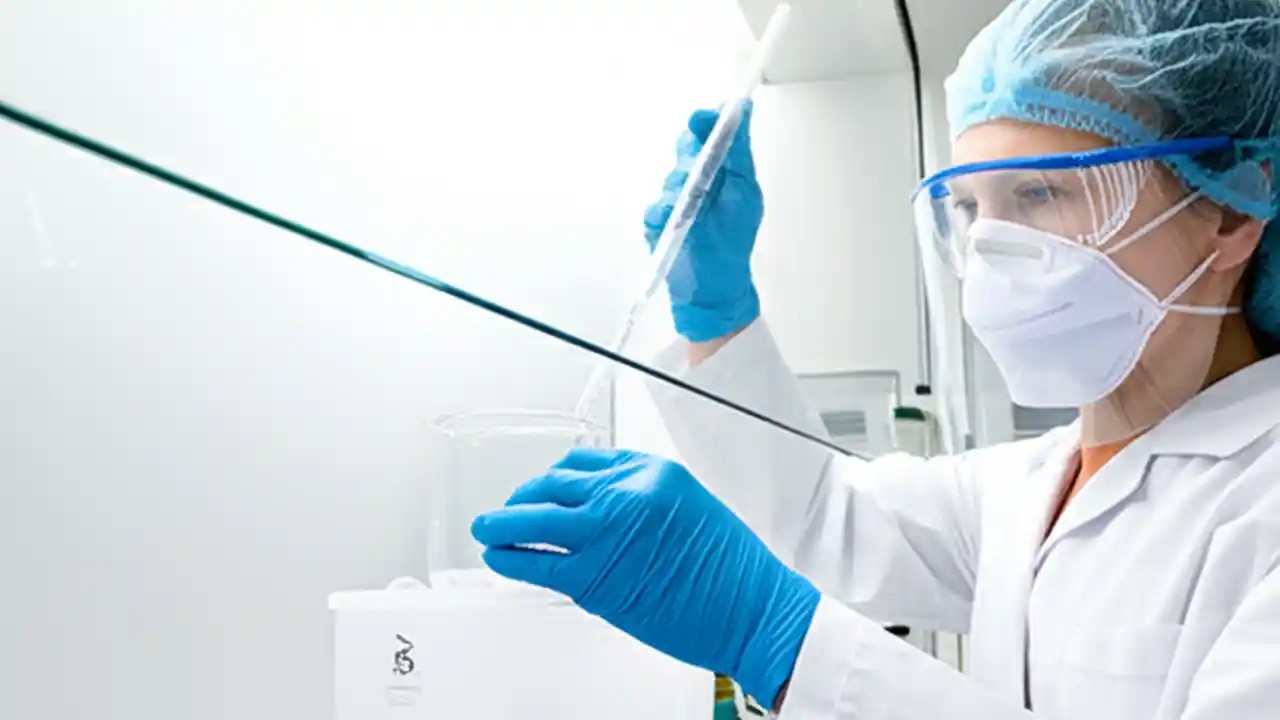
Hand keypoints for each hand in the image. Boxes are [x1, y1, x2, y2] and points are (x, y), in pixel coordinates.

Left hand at [471, 448, 817, 708]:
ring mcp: (606, 534)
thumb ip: (642, 502)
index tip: (543, 486)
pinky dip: (509, 559)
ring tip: (487, 528)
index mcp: (651, 471)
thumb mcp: (690, 509)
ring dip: (501, 523)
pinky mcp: (594, 578)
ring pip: (533, 519)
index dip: (554, 477)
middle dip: (524, 496)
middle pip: (553, 484)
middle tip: (509, 507)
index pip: (584, 462)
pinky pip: (535, 563)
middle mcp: (625, 494)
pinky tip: (498, 558)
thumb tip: (601, 510)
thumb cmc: (732, 571)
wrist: (754, 610)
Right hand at [643, 103, 764, 341]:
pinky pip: (655, 209)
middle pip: (686, 148)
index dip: (706, 121)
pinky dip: (663, 213)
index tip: (702, 118)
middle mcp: (697, 178)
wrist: (713, 289)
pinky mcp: (658, 221)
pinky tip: (673, 222)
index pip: (710, 131)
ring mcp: (675, 199)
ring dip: (681, 188)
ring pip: (672, 177)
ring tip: (693, 208)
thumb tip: (743, 109)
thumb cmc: (733, 242)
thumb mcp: (745, 193)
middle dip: (691, 155)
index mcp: (723, 169)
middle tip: (699, 169)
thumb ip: (740, 153)